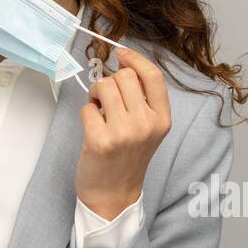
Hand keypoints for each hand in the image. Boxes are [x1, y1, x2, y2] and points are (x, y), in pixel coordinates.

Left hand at [75, 46, 171, 219]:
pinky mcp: (100, 140)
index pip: (153, 76)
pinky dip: (86, 113)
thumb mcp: (148, 128)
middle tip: (106, 100)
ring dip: (95, 94)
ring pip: (103, 86)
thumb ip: (142, 99)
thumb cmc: (128, 157)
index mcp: (162, 119)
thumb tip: (123, 63)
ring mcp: (124, 133)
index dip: (135, 59)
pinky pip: (87, 107)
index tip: (121, 54)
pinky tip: (92, 127)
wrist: (114, 194)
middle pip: (124, 76)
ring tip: (99, 111)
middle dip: (110, 82)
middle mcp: (146, 124)